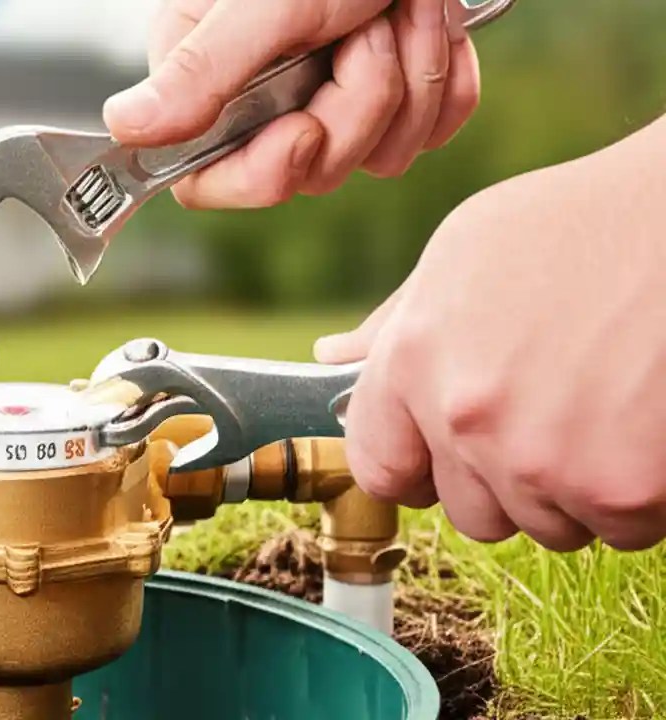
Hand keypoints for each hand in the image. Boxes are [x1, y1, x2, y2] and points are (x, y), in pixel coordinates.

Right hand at [104, 0, 480, 208]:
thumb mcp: (266, 4)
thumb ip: (199, 71)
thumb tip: (124, 128)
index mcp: (208, 78)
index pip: (206, 180)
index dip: (260, 174)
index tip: (303, 128)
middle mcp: (264, 100)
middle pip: (308, 171)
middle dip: (357, 101)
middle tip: (365, 26)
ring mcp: (331, 102)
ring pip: (377, 157)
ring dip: (411, 78)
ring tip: (402, 7)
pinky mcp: (395, 102)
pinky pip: (430, 131)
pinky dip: (445, 78)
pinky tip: (429, 23)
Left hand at [315, 117, 665, 551]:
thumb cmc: (584, 224)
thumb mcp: (465, 251)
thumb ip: (397, 324)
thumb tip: (332, 358)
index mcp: (414, 361)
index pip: (378, 467)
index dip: (415, 467)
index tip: (443, 458)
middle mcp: (464, 419)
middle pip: (470, 510)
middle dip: (508, 478)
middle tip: (553, 412)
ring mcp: (540, 462)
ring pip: (546, 525)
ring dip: (575, 488)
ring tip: (605, 405)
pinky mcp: (621, 491)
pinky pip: (619, 529)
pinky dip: (640, 494)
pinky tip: (646, 423)